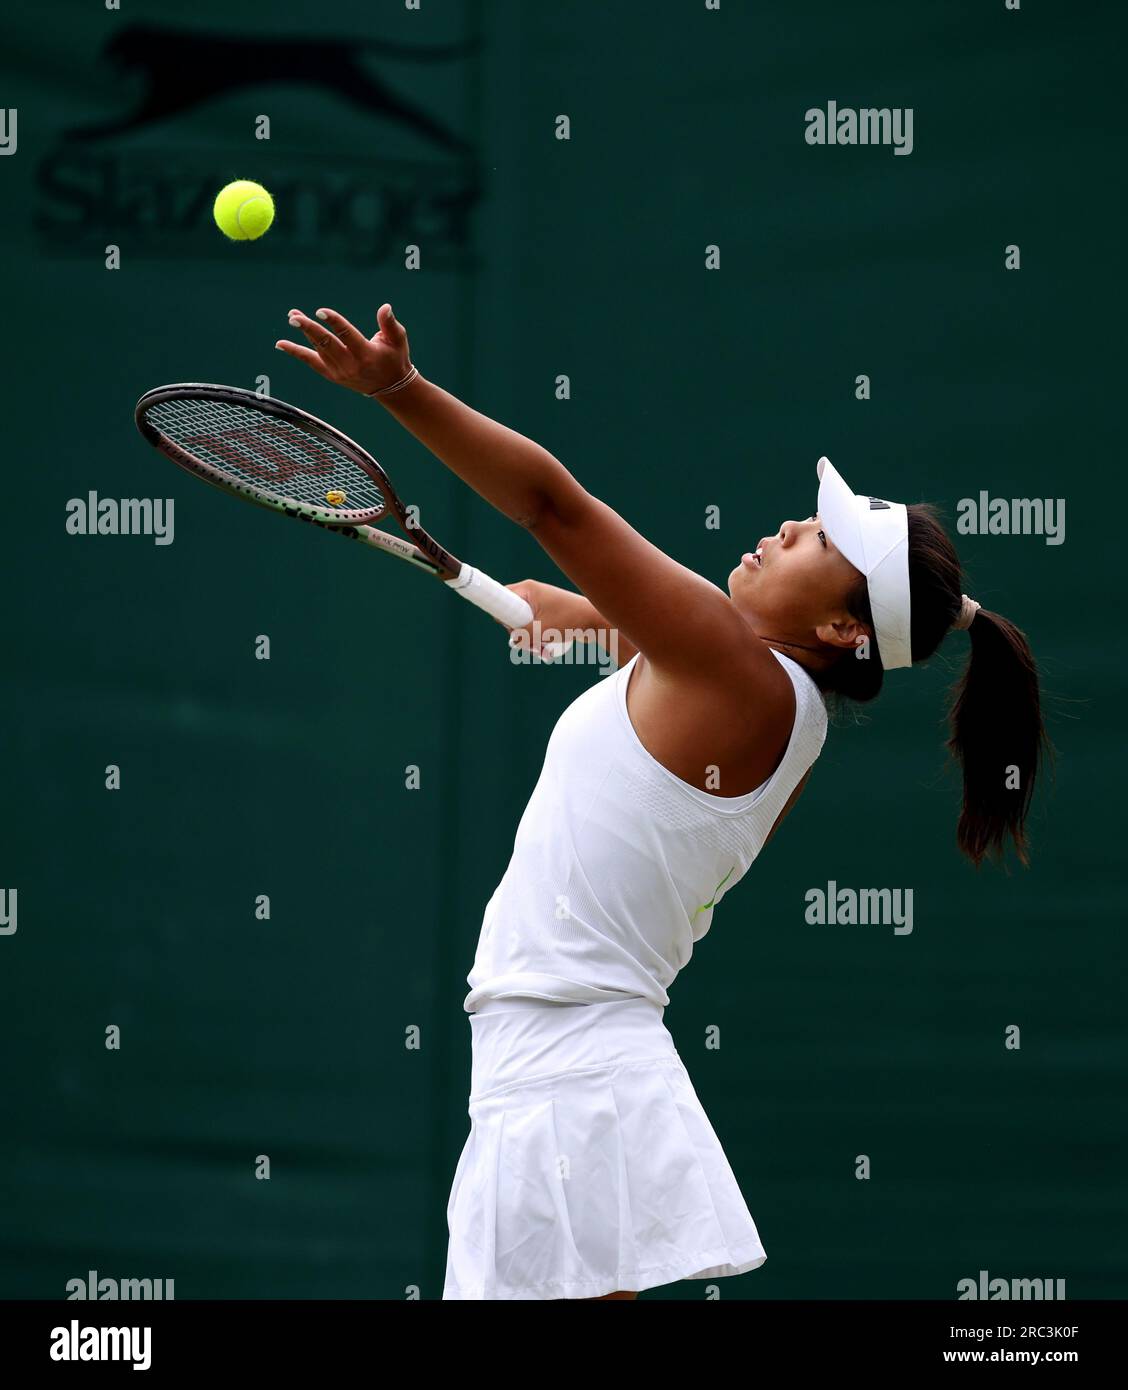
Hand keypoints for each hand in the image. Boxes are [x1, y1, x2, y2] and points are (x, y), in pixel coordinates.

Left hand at [275, 303, 412, 395]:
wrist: (391, 387)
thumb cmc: (395, 357)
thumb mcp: (398, 340)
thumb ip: (390, 324)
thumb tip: (385, 307)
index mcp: (366, 354)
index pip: (347, 336)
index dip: (334, 322)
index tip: (321, 312)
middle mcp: (350, 365)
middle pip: (326, 344)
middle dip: (309, 329)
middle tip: (294, 317)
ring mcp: (339, 372)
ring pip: (317, 349)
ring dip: (304, 333)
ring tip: (293, 317)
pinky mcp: (332, 375)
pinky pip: (311, 362)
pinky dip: (296, 352)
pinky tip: (281, 344)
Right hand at [505, 579, 577, 660]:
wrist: (597, 622)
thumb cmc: (571, 620)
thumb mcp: (541, 630)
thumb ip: (522, 636)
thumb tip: (513, 641)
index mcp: (528, 590)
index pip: (502, 598)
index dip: (503, 616)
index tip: (512, 629)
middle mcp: (532, 594)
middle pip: (512, 616)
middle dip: (520, 635)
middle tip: (530, 644)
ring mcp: (540, 604)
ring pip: (524, 626)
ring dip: (531, 641)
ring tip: (543, 650)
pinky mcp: (547, 614)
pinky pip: (535, 628)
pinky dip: (539, 640)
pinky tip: (548, 650)